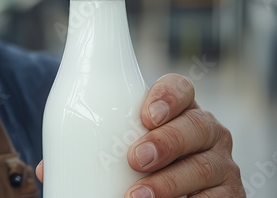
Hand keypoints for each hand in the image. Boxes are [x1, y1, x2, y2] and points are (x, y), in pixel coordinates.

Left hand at [35, 73, 244, 196]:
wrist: (168, 193)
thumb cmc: (136, 166)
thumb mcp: (116, 150)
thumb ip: (88, 150)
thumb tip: (47, 169)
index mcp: (178, 111)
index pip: (181, 89)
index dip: (167, 97)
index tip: (144, 115)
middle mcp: (206, 132)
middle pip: (196, 126)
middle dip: (166, 141)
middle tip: (134, 159)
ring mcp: (221, 164)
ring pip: (206, 166)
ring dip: (171, 182)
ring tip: (136, 195)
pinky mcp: (230, 196)